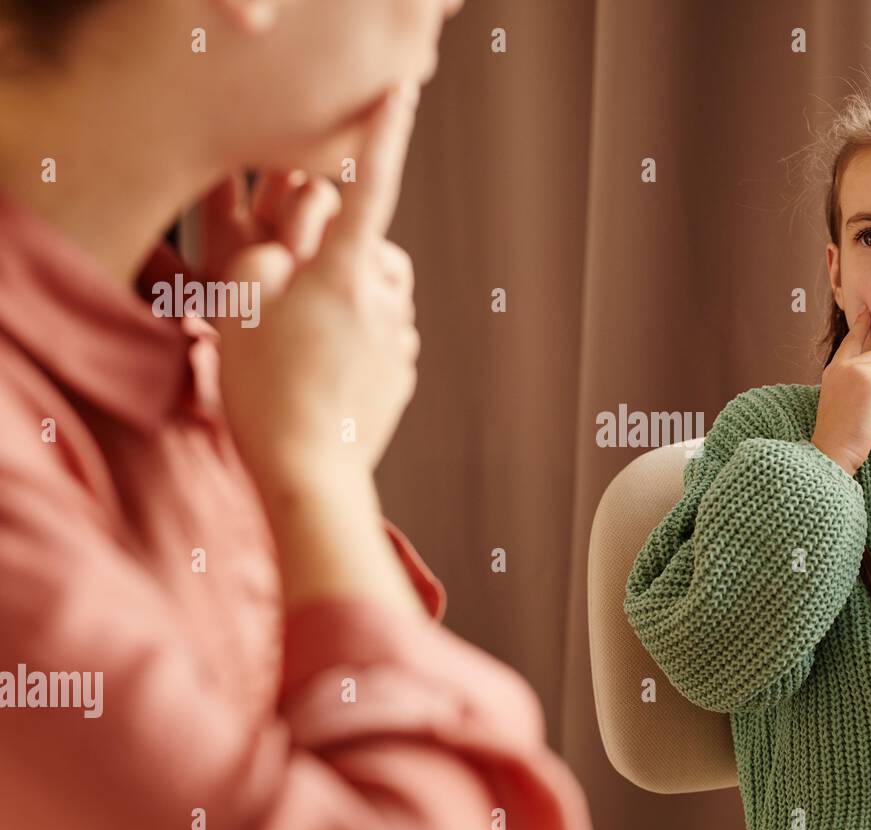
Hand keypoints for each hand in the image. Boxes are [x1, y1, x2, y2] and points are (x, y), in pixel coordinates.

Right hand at [217, 82, 420, 496]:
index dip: (382, 135)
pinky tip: (326, 372)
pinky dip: (359, 338)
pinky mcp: (404, 373)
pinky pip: (383, 335)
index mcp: (346, 271)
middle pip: (369, 249)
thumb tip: (299, 234)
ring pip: (379, 293)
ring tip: (303, 343)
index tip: (399, 94)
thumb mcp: (243, 305)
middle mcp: (386, 297)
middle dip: (338, 255)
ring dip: (349, 299)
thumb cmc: (265, 387)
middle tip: (290, 295)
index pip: (370, 187)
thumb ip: (271, 251)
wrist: (310, 471)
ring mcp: (401, 338)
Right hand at [811, 303, 870, 474]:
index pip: (851, 341)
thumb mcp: (847, 404)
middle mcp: (841, 366)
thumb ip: (860, 386)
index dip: (860, 325)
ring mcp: (854, 371)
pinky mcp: (868, 382)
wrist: (831, 453)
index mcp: (833, 371)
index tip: (866, 312)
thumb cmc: (841, 437)